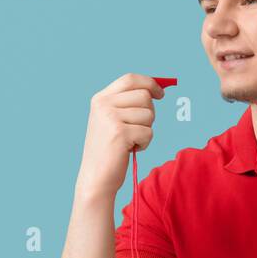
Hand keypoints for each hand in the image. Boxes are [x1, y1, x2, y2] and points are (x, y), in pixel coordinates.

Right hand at [75, 73, 167, 199]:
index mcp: (100, 98)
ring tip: (130, 141)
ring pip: (149, 114)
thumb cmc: (109, 150)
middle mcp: (103, 104)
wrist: (95, 178)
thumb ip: (129, 103)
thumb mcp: (113, 120)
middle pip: (144, 96)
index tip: (161, 94)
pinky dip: (144, 144)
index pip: (130, 79)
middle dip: (149, 113)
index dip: (149, 83)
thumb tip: (158, 89)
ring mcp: (110, 117)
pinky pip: (149, 132)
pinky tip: (130, 149)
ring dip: (146, 130)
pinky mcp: (120, 133)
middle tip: (138, 129)